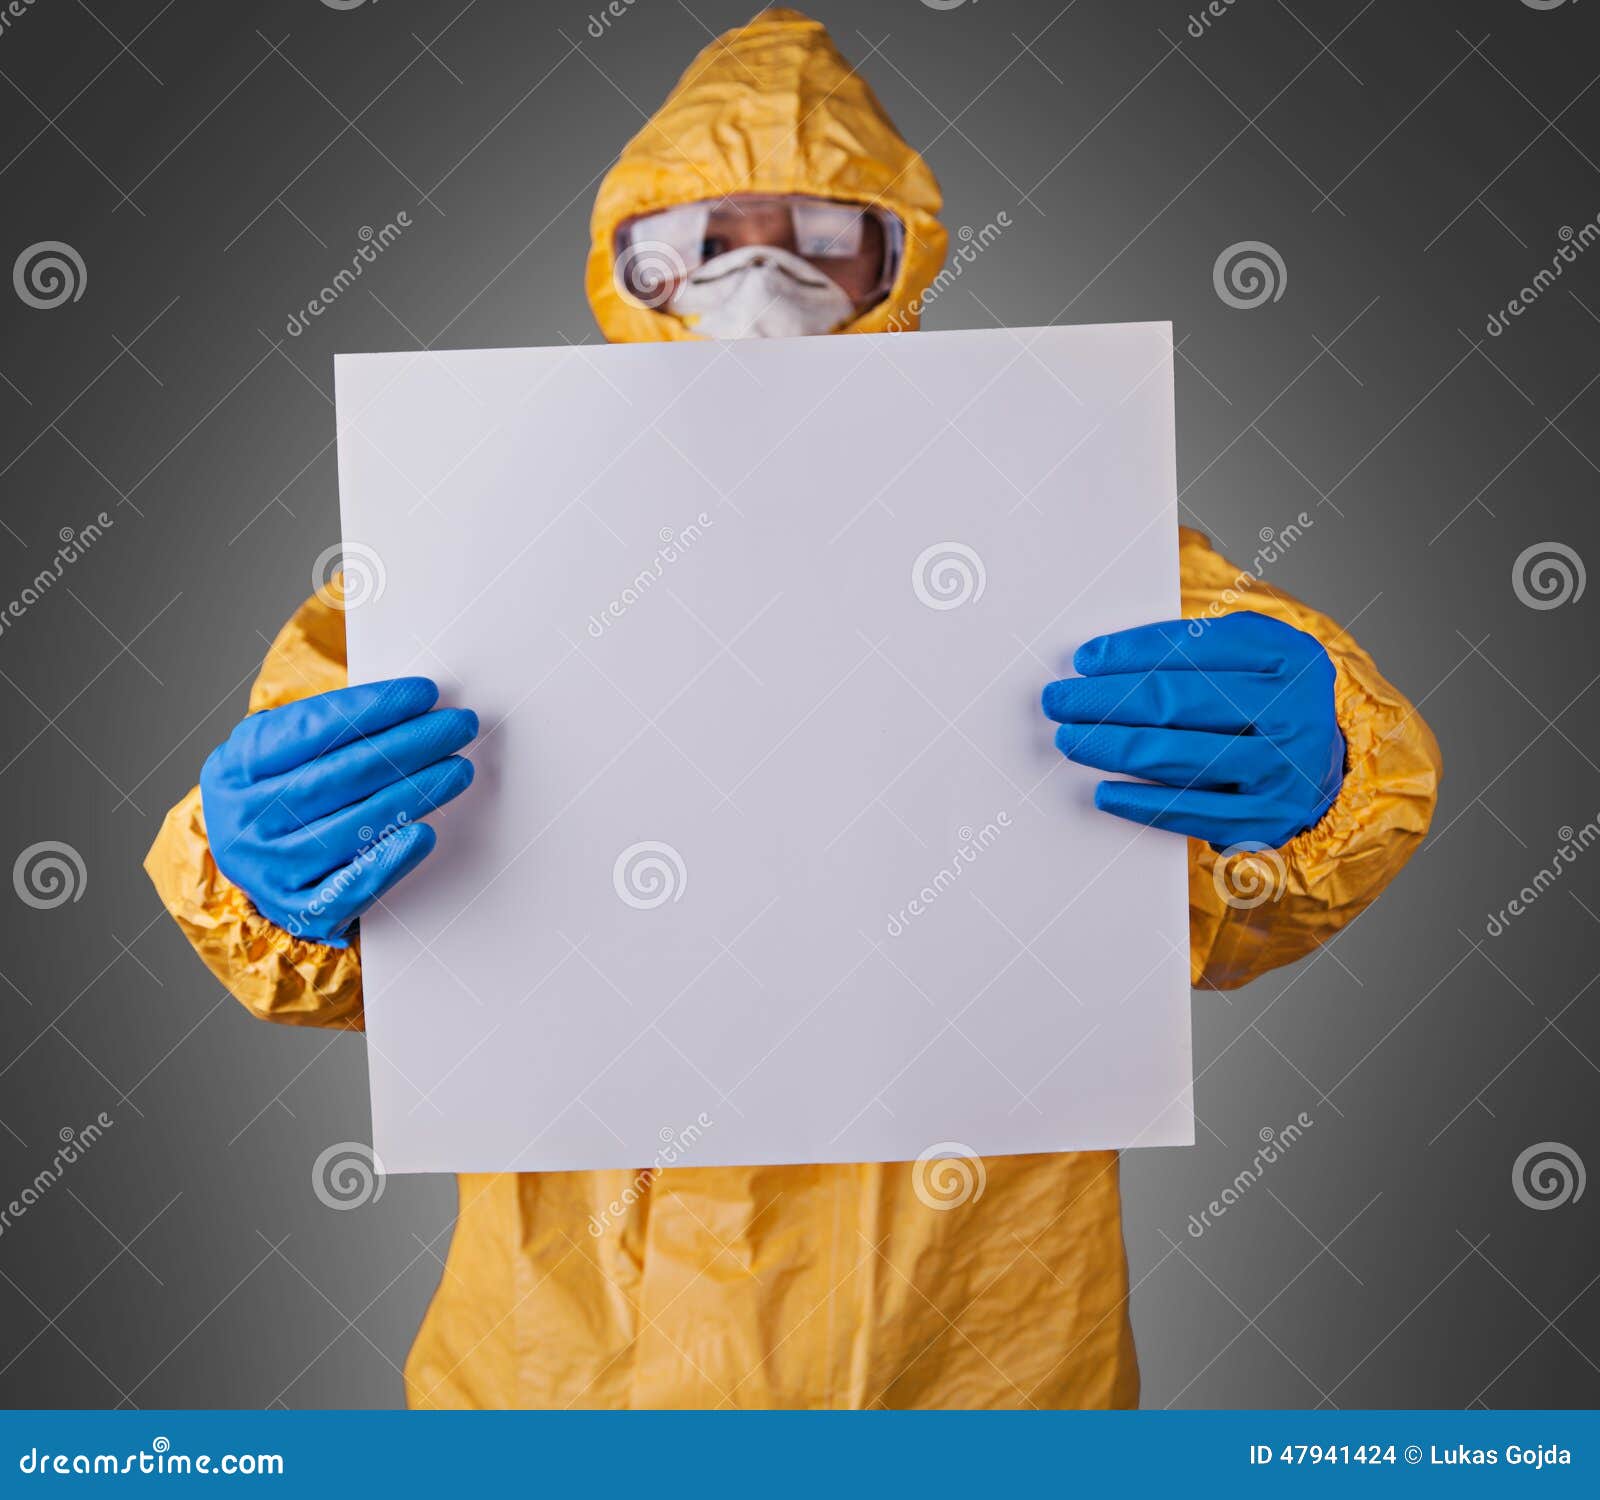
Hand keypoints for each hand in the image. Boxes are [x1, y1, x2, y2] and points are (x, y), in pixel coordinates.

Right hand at [200, 677, 478, 944]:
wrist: (243, 856)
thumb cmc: (272, 790)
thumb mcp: (269, 749)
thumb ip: (319, 728)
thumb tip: (403, 707)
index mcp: (236, 768)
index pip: (312, 729)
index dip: (373, 708)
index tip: (424, 693)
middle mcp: (246, 819)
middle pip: (341, 776)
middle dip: (408, 746)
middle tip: (457, 726)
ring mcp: (269, 867)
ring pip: (354, 826)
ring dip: (415, 794)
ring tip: (458, 769)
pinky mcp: (297, 908)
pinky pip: (350, 887)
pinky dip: (389, 860)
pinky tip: (424, 833)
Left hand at [1041, 611, 1343, 849]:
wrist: (1326, 772)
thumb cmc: (1268, 705)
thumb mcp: (1252, 659)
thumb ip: (1194, 649)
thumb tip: (1101, 659)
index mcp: (1289, 657)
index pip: (1194, 647)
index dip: (1131, 652)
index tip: (1084, 660)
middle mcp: (1295, 710)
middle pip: (1177, 701)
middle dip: (1106, 700)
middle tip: (1059, 700)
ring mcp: (1285, 769)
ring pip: (1178, 755)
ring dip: (1112, 747)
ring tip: (1071, 739)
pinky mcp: (1270, 820)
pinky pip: (1191, 811)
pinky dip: (1141, 802)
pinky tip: (1104, 791)